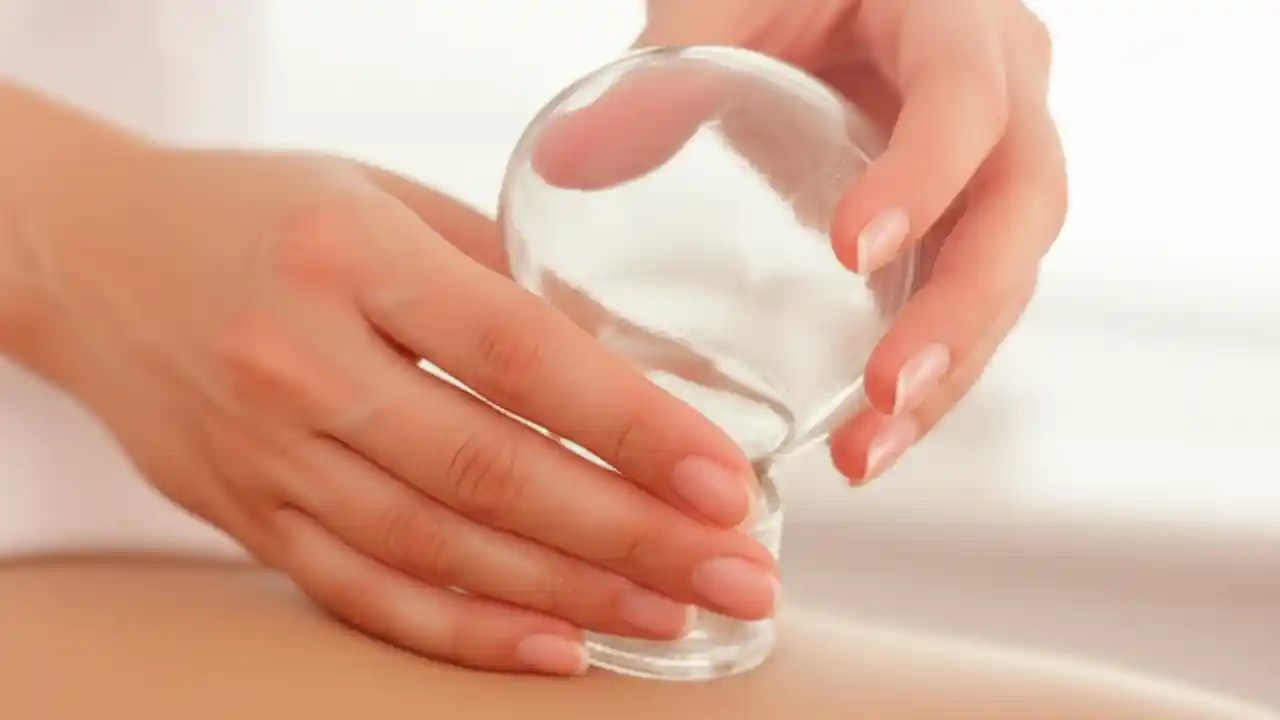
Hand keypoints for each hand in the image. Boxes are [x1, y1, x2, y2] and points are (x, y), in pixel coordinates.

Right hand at [6, 129, 777, 673]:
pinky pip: (364, 592)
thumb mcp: (386, 199)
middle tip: (736, 574)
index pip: (522, 355)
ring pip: (439, 548)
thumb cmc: (258, 212)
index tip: (724, 480)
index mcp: (353, 257)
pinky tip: (554, 649)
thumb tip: (633, 361)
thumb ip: (506, 273)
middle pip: (493, 471)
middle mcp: (302, 361)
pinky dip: (464, 631)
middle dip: (632, 536)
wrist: (91, 255)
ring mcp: (266, 453)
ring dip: (570, 595)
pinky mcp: (246, 516)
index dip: (634, 426)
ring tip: (673, 617)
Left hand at [554, 0, 1066, 482]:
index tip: (853, 251)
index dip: (924, 176)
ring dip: (947, 375)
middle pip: (1018, 214)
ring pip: (1005, 278)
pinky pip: (963, 300)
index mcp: (958, 23)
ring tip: (867, 452)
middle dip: (959, 315)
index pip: (967, 102)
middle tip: (885, 395)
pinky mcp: (963, 223)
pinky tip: (867, 434)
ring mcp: (993, 168)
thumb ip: (665, 61)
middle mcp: (1006, 98)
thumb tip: (565, 164)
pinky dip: (925, 373)